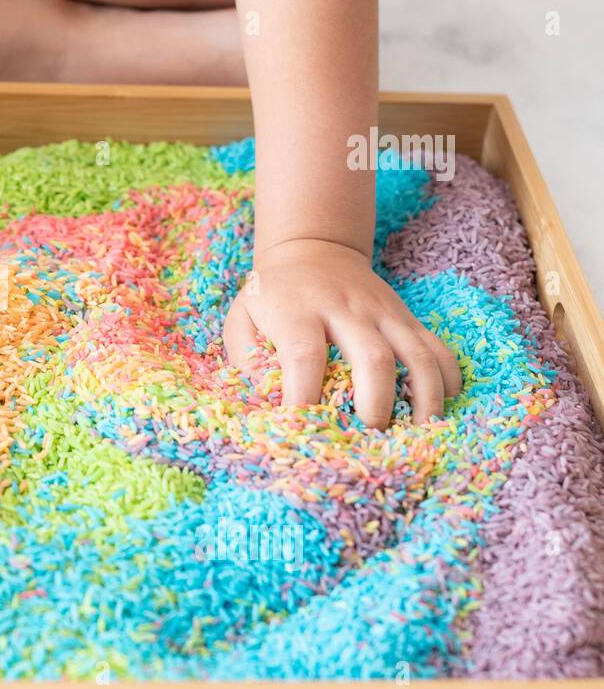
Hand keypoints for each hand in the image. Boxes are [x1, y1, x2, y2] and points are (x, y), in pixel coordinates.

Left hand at [223, 238, 460, 427]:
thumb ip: (245, 360)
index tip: (304, 431)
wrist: (312, 250)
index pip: (304, 356)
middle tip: (368, 438)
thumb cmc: (272, 296)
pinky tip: (443, 404)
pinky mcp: (406, 316)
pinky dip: (446, 376)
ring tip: (417, 432)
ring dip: (423, 396)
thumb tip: (267, 404)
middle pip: (372, 357)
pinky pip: (437, 346)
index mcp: (298, 311)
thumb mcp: (242, 319)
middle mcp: (346, 309)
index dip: (305, 396)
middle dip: (374, 404)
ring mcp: (382, 311)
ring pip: (416, 353)